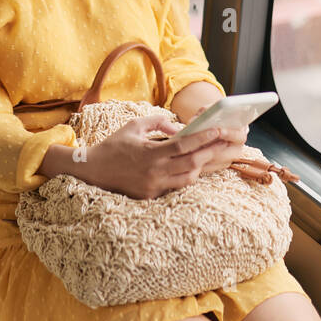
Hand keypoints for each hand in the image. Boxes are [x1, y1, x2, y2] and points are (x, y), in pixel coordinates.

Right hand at [84, 114, 296, 198]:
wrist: (91, 171)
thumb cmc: (113, 145)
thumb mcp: (134, 126)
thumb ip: (158, 123)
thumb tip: (179, 128)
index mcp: (150, 153)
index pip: (184, 145)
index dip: (205, 138)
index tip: (221, 129)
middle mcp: (154, 172)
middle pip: (192, 164)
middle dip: (213, 153)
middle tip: (230, 143)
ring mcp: (153, 187)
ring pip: (188, 179)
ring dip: (203, 167)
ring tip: (218, 155)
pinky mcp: (150, 197)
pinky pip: (176, 187)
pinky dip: (188, 177)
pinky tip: (198, 169)